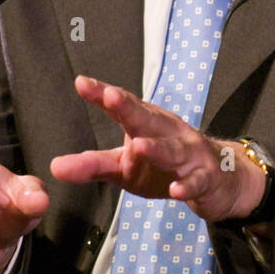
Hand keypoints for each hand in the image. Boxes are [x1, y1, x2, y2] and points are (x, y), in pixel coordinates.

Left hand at [50, 75, 264, 222]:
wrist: (219, 181)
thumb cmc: (164, 168)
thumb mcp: (125, 167)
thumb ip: (93, 165)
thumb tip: (55, 166)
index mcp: (147, 124)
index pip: (123, 107)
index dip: (103, 95)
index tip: (82, 83)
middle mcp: (168, 132)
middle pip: (147, 118)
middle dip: (129, 107)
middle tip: (110, 96)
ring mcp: (189, 154)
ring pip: (172, 149)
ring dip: (157, 147)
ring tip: (139, 145)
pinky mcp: (206, 178)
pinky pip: (196, 182)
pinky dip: (187, 186)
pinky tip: (177, 190)